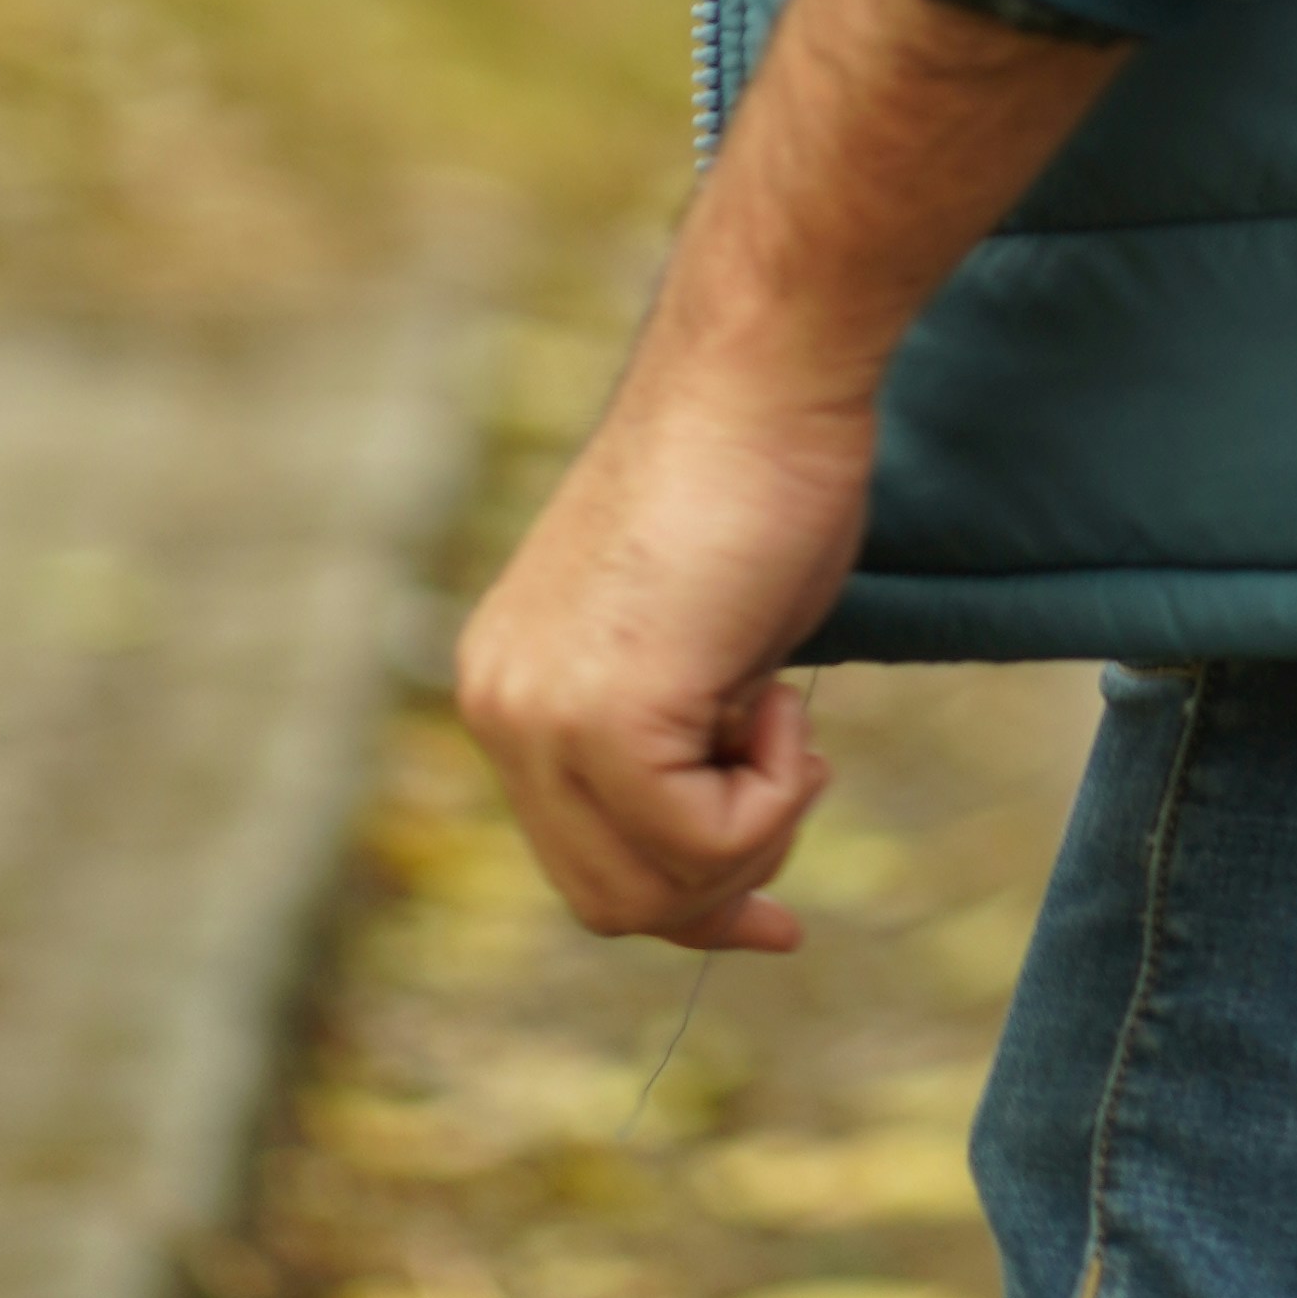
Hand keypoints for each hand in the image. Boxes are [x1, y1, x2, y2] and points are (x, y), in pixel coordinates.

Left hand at [457, 346, 873, 950]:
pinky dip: (776, 795)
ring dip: (757, 828)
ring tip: (781, 710)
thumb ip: (673, 744)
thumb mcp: (696, 646)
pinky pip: (706, 842)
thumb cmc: (759, 482)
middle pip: (609, 901)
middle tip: (798, 770)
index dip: (685, 902)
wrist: (767, 376)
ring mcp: (541, 713)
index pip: (579, 863)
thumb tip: (717, 874)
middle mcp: (499, 706)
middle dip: (726, 874)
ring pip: (655, 889)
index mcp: (508, 685)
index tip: (773, 922)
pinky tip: (779, 692)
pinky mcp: (607, 712)